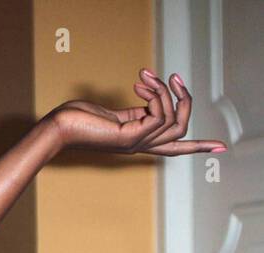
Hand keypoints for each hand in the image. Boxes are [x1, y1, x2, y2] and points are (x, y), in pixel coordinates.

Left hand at [46, 68, 226, 155]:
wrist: (58, 127)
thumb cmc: (78, 118)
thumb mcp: (114, 114)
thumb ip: (137, 111)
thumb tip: (152, 97)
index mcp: (138, 140)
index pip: (174, 148)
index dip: (198, 146)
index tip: (221, 148)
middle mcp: (140, 145)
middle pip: (181, 129)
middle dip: (185, 99)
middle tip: (174, 76)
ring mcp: (136, 143)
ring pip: (173, 119)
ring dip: (165, 90)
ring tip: (146, 76)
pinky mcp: (130, 137)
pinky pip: (159, 115)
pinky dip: (156, 94)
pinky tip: (140, 84)